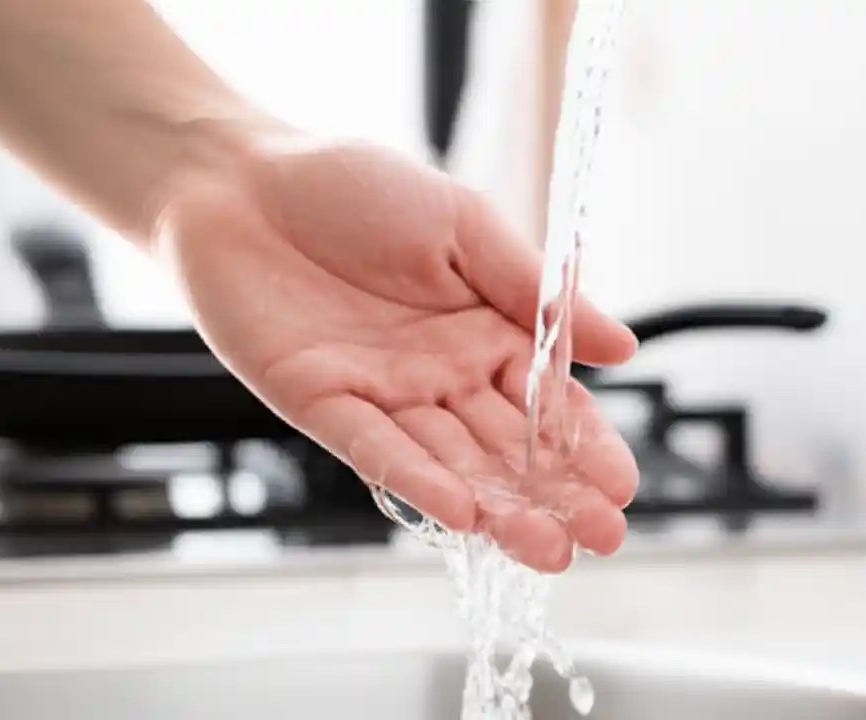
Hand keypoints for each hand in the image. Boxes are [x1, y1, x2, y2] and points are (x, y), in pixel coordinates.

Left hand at [155, 128, 638, 571]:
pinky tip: (464, 512)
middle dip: (556, 495)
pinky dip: (419, 481)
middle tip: (602, 537)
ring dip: (499, 508)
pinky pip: (377, 450)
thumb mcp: (464, 225)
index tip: (624, 485)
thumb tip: (623, 348)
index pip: (548, 402)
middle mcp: (440, 374)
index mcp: (483, 330)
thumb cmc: (354, 186)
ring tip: (549, 548)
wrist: (242, 178)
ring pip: (450, 462)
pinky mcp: (323, 404)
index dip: (586, 445)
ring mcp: (384, 395)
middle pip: (507, 448)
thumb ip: (535, 290)